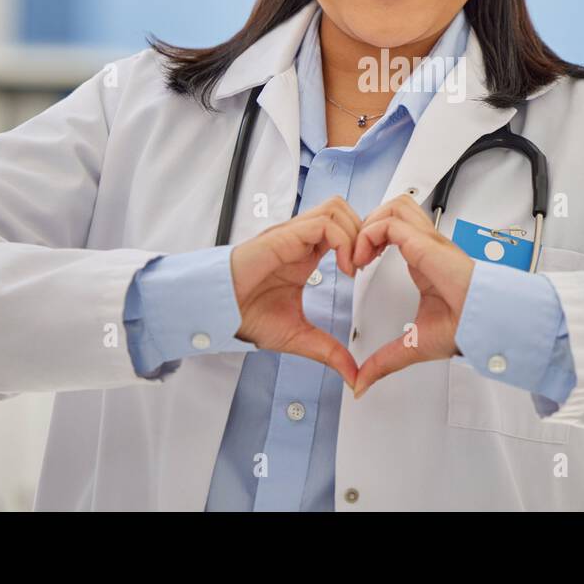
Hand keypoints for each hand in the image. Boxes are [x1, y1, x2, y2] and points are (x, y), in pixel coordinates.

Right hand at [229, 196, 360, 389]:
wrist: (217, 312)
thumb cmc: (246, 316)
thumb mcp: (298, 336)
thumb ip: (328, 351)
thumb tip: (352, 375)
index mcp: (305, 255)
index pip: (342, 228)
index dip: (361, 243)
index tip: (365, 271)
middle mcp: (301, 240)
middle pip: (342, 209)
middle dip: (363, 231)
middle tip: (366, 263)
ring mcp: (292, 235)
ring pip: (335, 208)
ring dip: (354, 233)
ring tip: (355, 265)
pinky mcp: (284, 237)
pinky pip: (323, 223)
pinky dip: (342, 240)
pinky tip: (344, 267)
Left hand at [349, 193, 475, 398]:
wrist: (485, 323)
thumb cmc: (466, 327)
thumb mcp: (412, 345)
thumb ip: (384, 361)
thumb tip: (363, 383)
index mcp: (424, 261)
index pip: (395, 230)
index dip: (372, 240)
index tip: (357, 267)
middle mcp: (426, 246)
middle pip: (394, 209)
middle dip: (367, 224)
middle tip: (354, 255)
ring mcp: (427, 241)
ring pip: (394, 206)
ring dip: (369, 224)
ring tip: (359, 252)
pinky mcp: (424, 244)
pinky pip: (389, 223)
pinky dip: (370, 234)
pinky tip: (364, 258)